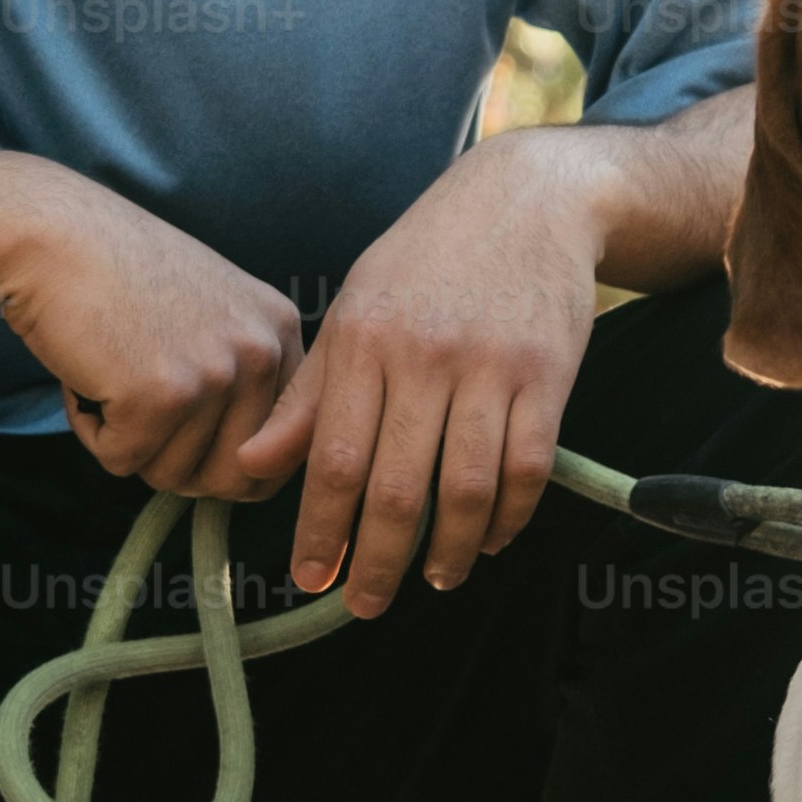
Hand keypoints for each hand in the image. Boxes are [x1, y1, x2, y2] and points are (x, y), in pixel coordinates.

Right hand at [0, 162, 307, 492]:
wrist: (51, 233)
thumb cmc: (116, 275)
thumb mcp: (209, 315)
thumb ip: (240, 378)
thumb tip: (244, 478)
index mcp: (280, 332)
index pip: (285, 451)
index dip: (229, 462)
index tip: (186, 435)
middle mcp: (261, 352)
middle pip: (231, 478)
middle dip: (175, 461)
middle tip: (137, 408)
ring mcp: (214, 374)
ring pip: (171, 474)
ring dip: (127, 439)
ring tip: (110, 370)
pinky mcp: (159, 397)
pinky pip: (121, 461)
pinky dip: (91, 431)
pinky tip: (86, 373)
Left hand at [254, 136, 611, 618]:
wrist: (528, 197)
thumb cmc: (428, 259)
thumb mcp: (355, 307)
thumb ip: (309, 393)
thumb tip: (252, 466)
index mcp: (364, 340)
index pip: (334, 458)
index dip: (321, 530)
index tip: (310, 577)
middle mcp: (424, 356)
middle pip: (396, 488)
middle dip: (377, 561)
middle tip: (364, 603)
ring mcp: (491, 367)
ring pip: (466, 490)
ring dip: (448, 552)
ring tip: (435, 579)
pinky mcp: (549, 375)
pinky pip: (527, 469)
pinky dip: (508, 518)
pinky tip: (489, 539)